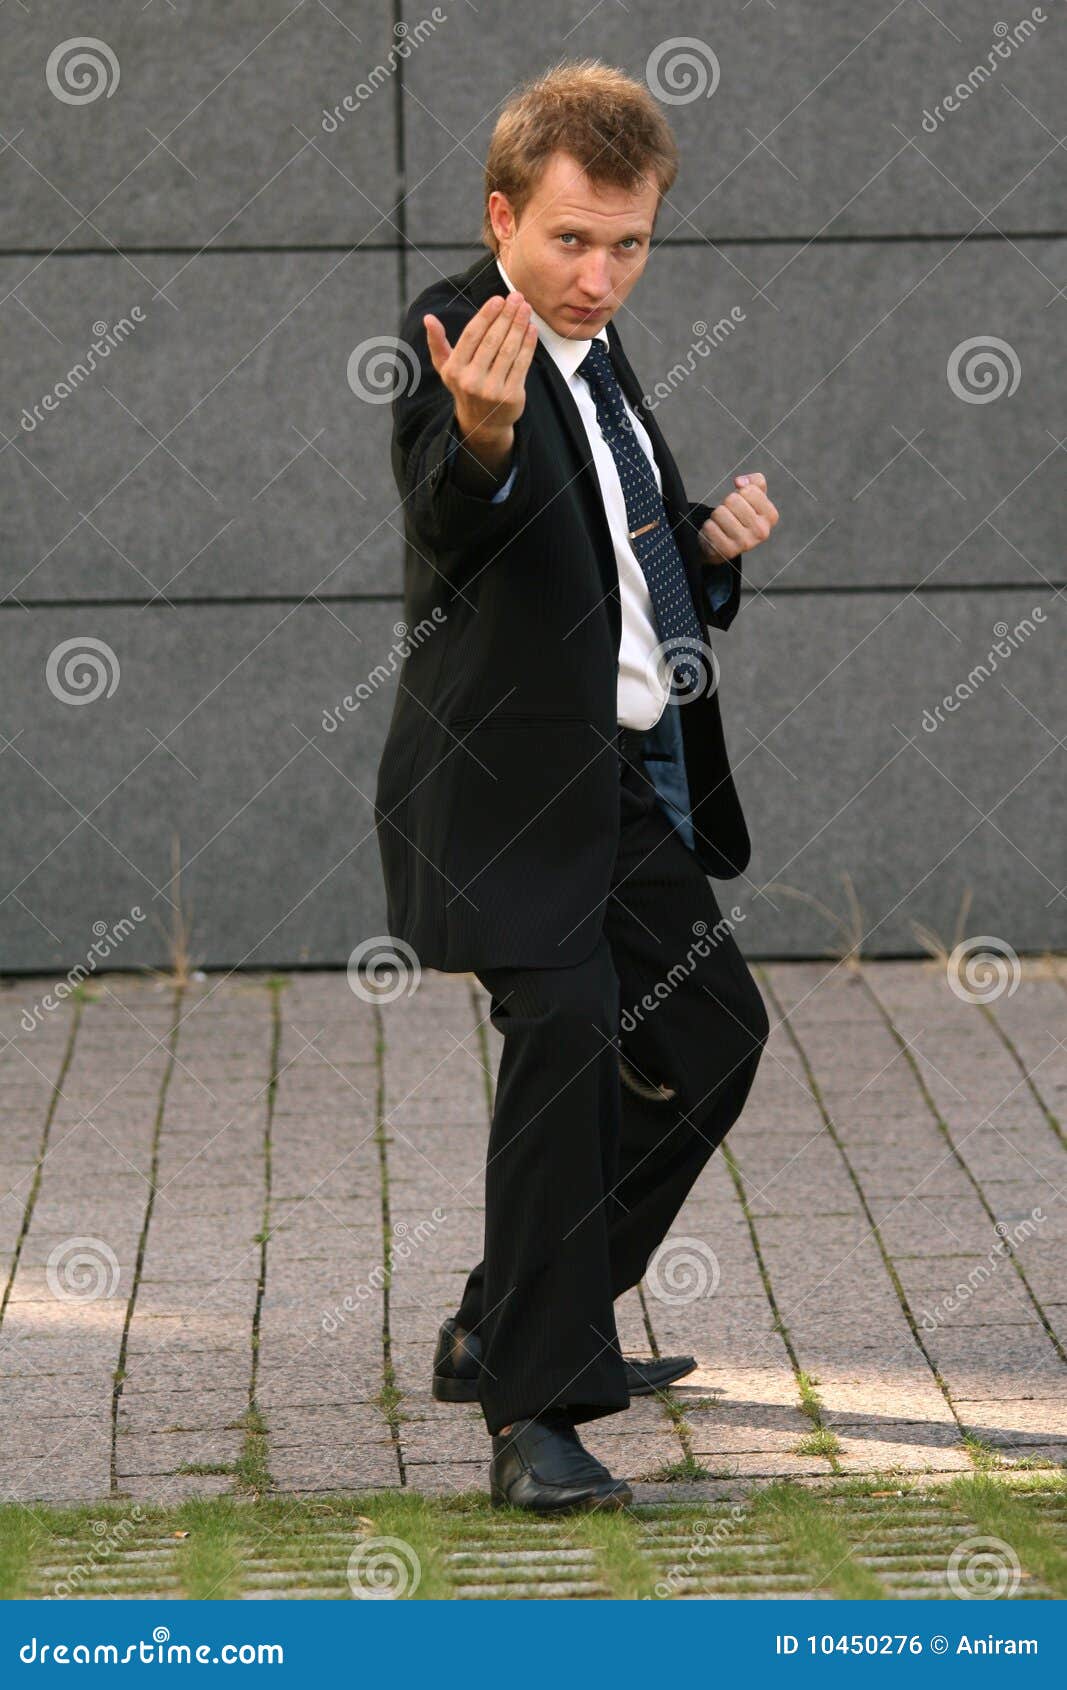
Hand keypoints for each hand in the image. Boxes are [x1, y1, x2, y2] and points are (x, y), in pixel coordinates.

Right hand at [423, 291, 536, 454]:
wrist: (483, 424)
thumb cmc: (465, 387)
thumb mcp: (446, 368)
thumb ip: (437, 343)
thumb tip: (428, 318)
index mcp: (454, 370)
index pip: (472, 336)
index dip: (486, 315)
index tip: (498, 299)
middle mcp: (470, 381)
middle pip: (492, 341)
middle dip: (506, 316)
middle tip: (517, 297)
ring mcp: (491, 390)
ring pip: (508, 350)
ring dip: (519, 326)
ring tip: (526, 308)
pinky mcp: (510, 396)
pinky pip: (521, 364)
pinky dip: (528, 344)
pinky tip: (531, 329)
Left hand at [699, 472, 777, 562]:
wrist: (724, 544)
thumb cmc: (739, 516)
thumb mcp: (752, 497)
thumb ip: (754, 481)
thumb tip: (740, 482)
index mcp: (771, 516)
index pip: (749, 490)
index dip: (740, 492)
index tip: (742, 503)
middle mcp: (762, 532)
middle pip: (733, 500)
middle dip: (726, 504)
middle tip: (729, 515)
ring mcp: (745, 543)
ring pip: (719, 512)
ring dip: (716, 516)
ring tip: (722, 524)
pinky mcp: (727, 551)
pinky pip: (710, 527)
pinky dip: (708, 527)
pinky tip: (716, 534)